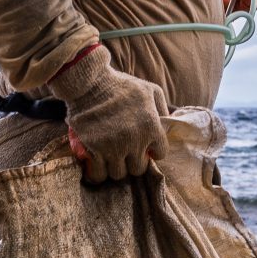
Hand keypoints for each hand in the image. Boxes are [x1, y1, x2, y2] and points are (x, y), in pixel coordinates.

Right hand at [47, 45, 168, 183]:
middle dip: (133, 161)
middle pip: (138, 168)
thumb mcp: (149, 89)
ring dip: (116, 166)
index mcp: (151, 127)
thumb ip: (162, 108)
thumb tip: (167, 124)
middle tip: (126, 151)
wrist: (88, 83)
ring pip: (119, 174)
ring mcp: (114, 148)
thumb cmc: (120, 85)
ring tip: (110, 156)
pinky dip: (98, 172)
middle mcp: (135, 141)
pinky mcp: (94, 151)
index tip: (145, 145)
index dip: (153, 150)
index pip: (160, 153)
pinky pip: (99, 174)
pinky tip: (96, 164)